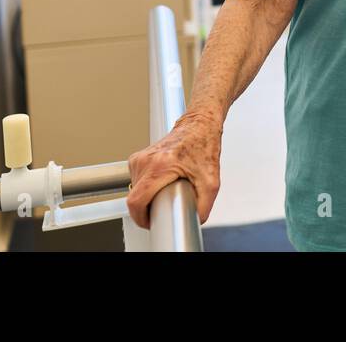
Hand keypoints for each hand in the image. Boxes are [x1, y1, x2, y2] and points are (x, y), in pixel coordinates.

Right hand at [126, 111, 222, 228]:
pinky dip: (146, 187)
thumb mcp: (211, 181)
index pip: (136, 201)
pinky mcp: (139, 157)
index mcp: (161, 165)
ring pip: (134, 189)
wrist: (200, 123)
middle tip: (165, 206)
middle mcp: (146, 160)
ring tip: (165, 191)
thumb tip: (195, 221)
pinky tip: (161, 183)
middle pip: (134, 197)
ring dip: (146, 197)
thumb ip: (204, 206)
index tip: (152, 221)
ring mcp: (140, 157)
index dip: (142, 218)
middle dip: (147, 208)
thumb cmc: (204, 145)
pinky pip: (136, 180)